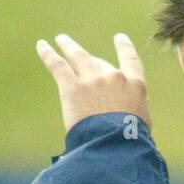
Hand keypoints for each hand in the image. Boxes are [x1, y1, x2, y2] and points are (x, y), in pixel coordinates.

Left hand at [35, 33, 150, 132]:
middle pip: (100, 63)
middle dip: (91, 60)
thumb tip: (130, 113)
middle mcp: (113, 77)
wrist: (115, 145)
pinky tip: (41, 45)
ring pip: (77, 56)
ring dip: (68, 46)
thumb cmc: (132, 142)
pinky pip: (58, 65)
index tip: (120, 38)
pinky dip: (48, 54)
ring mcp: (92, 80)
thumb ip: (135, 112)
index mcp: (135, 85)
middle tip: (82, 54)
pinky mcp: (72, 88)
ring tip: (61, 39)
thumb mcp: (142, 125)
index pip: (130, 61)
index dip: (125, 48)